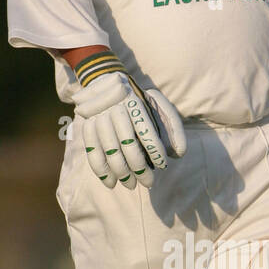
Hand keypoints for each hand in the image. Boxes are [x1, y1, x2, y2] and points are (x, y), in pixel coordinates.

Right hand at [70, 52, 185, 189]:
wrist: (107, 84)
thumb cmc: (140, 100)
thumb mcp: (159, 105)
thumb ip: (173, 127)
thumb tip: (180, 153)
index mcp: (135, 102)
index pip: (146, 131)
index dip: (155, 150)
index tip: (162, 165)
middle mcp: (115, 109)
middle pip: (127, 145)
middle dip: (139, 168)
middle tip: (149, 183)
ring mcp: (99, 118)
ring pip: (109, 152)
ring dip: (121, 173)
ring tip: (132, 185)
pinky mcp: (88, 127)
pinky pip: (93, 153)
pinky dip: (101, 171)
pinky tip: (111, 183)